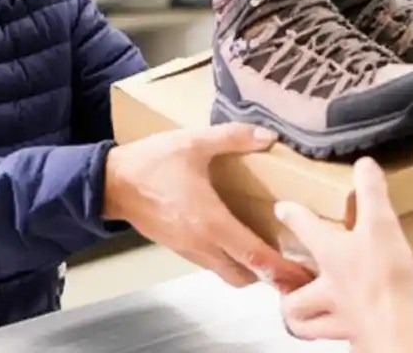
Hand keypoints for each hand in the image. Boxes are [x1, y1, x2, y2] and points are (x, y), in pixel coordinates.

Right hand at [102, 123, 313, 291]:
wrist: (109, 183)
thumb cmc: (150, 164)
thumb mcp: (193, 142)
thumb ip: (232, 138)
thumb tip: (267, 136)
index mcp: (211, 222)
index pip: (254, 256)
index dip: (281, 268)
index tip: (303, 274)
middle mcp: (202, 244)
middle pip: (244, 275)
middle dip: (270, 275)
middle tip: (292, 263)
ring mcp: (189, 250)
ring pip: (227, 273)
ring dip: (250, 269)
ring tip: (271, 253)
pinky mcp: (179, 248)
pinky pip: (212, 263)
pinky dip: (230, 260)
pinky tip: (238, 240)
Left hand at [273, 158, 412, 351]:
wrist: (393, 324)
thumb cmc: (383, 275)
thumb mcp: (381, 223)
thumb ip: (371, 193)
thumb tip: (364, 165)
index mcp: (330, 252)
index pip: (303, 226)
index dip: (292, 214)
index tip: (281, 209)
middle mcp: (326, 286)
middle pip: (294, 291)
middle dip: (287, 288)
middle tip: (288, 282)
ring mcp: (336, 315)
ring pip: (304, 321)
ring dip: (301, 317)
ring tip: (302, 312)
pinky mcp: (351, 335)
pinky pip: (333, 337)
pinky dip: (332, 333)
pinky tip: (337, 330)